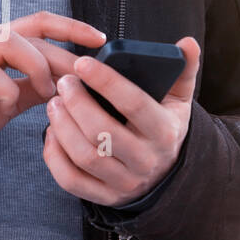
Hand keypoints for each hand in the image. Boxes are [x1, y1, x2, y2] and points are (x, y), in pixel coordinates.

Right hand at [0, 11, 106, 152]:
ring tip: (46, 93)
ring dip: (36, 67)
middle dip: (63, 56)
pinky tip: (8, 107)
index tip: (99, 40)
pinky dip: (7, 90)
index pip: (38, 23)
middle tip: (84, 80)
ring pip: (9, 42)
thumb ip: (32, 89)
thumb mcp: (6, 101)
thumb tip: (67, 85)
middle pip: (30, 33)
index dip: (71, 27)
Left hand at [42, 36, 199, 205]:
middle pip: (103, 133)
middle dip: (77, 104)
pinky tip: (51, 133)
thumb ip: (182, 70)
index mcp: (165, 132)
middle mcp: (146, 161)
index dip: (106, 82)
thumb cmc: (163, 125)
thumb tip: (187, 42)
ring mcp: (125, 182)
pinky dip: (55, 156)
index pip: (134, 104)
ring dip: (62, 127)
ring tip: (53, 103)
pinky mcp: (104, 197)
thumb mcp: (177, 100)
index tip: (82, 63)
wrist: (164, 172)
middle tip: (63, 82)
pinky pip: (71, 180)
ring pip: (85, 157)